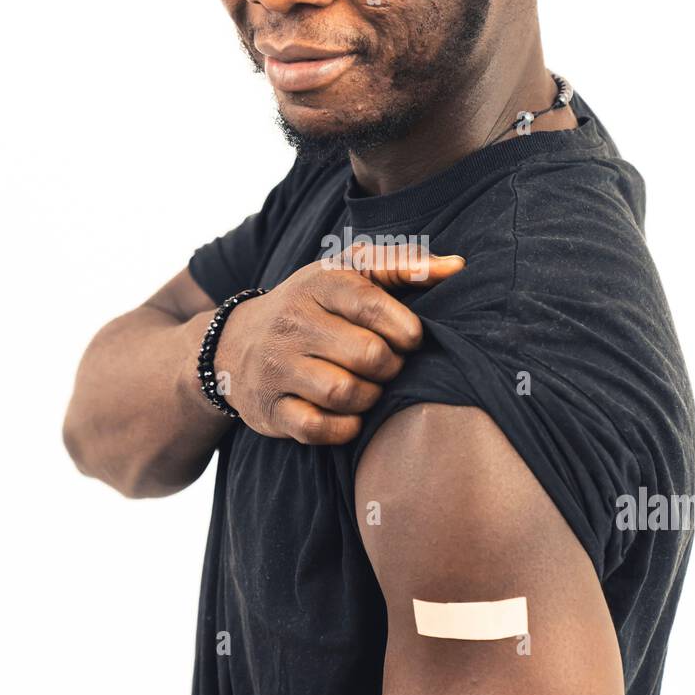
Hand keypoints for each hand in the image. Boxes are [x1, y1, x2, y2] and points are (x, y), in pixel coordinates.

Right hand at [213, 242, 465, 443]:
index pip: (372, 304)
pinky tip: (350, 415)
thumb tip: (457, 267)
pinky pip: (317, 428)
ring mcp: (276, 366)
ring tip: (370, 388)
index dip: (406, 329)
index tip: (410, 338)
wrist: (237, 341)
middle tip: (389, 366)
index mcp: (318, 283)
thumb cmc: (314, 305)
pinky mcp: (268, 408)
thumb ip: (402, 265)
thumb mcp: (349, 272)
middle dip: (392, 366)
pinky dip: (344, 428)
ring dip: (371, 397)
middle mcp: (293, 322)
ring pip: (344, 393)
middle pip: (368, 355)